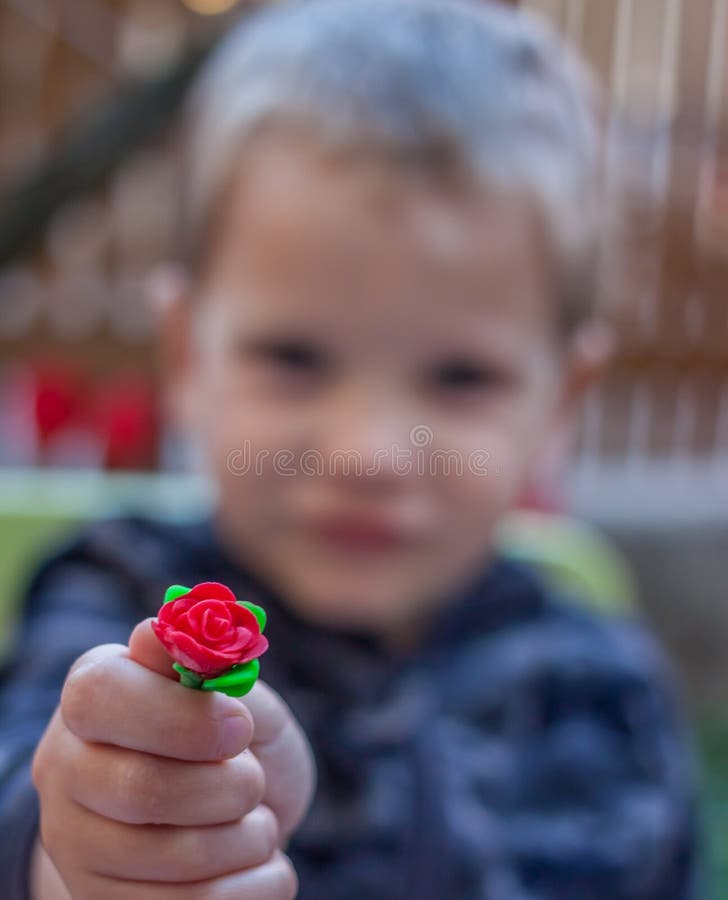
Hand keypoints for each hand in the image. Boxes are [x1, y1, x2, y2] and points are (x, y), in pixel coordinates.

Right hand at [31, 618, 314, 898]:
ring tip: (256, 821)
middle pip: (141, 789)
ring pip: (169, 859)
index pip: (103, 697)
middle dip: (228, 788)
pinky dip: (254, 885)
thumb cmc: (235, 736)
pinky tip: (258, 861)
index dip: (184, 716)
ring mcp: (76, 845)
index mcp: (91, 694)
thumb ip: (208, 663)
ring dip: (248, 839)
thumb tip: (159, 632)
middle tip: (253, 781)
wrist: (229, 813)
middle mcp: (66, 768)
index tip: (241, 726)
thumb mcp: (237, 689)